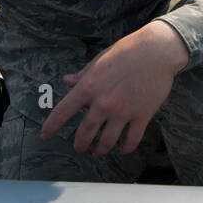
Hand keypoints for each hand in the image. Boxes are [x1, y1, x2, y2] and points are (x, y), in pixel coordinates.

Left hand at [40, 21, 188, 155]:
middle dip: (80, 145)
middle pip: (85, 134)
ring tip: (98, 152)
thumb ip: (83, 75)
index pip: (63, 112)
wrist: (156, 50)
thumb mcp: (99, 60)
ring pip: (106, 142)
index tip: (45, 136)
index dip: (51, 127)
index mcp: (88, 87)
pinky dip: (125, 148)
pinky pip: (131, 140)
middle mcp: (103, 102)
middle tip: (80, 148)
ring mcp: (123, 111)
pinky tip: (122, 148)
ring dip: (100, 150)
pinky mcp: (142, 116)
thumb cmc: (127, 51)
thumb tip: (67, 81)